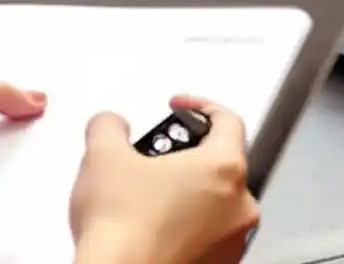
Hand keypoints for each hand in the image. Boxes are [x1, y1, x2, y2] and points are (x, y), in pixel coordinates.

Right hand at [69, 95, 259, 263]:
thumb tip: (111, 125)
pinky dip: (189, 226)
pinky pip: (211, 234)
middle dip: (187, 157)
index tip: (181, 107)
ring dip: (189, 194)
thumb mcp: (103, 158)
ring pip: (217, 202)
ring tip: (151, 198)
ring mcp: (234, 238)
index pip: (228, 120)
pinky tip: (157, 228)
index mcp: (225, 168)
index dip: (200, 106)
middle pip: (222, 164)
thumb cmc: (122, 232)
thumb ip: (110, 127)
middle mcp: (241, 204)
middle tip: (155, 161)